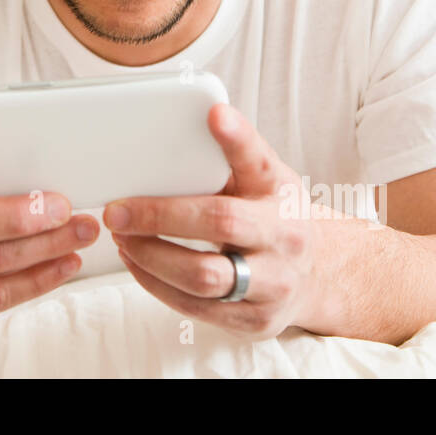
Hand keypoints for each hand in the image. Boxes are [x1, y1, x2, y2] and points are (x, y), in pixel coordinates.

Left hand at [105, 104, 320, 338]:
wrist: (318, 276)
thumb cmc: (274, 216)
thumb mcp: (265, 179)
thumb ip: (230, 157)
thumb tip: (184, 123)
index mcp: (282, 192)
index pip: (260, 160)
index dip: (237, 136)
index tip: (214, 113)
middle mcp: (284, 238)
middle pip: (221, 222)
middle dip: (159, 216)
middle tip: (117, 208)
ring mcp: (272, 284)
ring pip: (202, 276)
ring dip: (149, 255)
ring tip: (122, 236)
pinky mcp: (253, 321)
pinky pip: (194, 307)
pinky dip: (155, 283)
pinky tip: (136, 261)